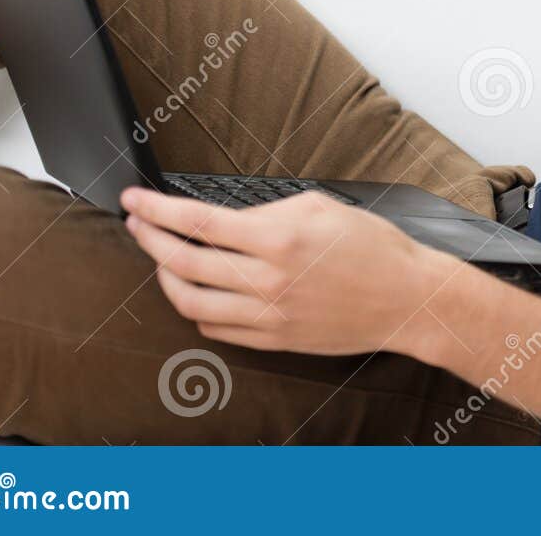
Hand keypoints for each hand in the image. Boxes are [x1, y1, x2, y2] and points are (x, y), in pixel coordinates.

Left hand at [121, 188, 457, 355]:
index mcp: (278, 239)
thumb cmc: (373, 247)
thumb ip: (267, 210)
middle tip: (137, 224)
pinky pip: (216, 329)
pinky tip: (198, 292)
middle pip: (182, 263)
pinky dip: (197, 310)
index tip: (135, 200)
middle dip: (149, 240)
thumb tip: (226, 218)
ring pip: (190, 303)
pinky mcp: (274, 340)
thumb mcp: (320, 206)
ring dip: (165, 278)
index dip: (156, 210)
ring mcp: (268, 315)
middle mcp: (266, 280)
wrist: (406, 298)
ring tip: (161, 260)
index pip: (196, 223)